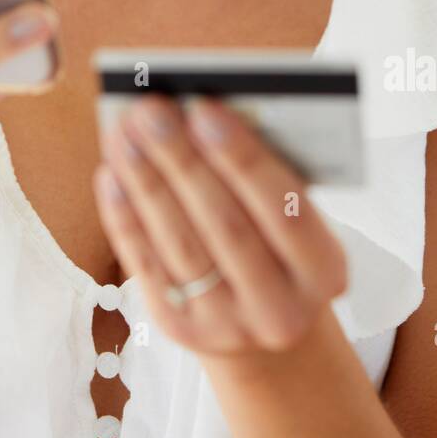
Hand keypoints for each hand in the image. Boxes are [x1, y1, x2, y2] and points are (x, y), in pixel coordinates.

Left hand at [93, 94, 347, 363]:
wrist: (262, 320)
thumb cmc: (276, 240)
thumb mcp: (291, 212)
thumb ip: (264, 171)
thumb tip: (200, 112)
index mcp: (325, 271)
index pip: (287, 210)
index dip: (244, 158)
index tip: (204, 108)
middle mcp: (281, 308)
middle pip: (226, 227)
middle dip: (184, 162)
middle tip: (151, 111)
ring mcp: (229, 325)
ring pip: (181, 247)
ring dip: (147, 183)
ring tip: (123, 134)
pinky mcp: (181, 328)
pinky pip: (147, 267)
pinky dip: (126, 217)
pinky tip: (111, 175)